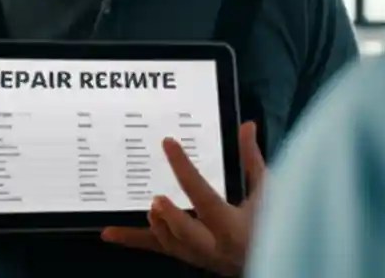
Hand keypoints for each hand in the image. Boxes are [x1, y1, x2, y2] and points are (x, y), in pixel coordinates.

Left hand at [101, 121, 265, 275]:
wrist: (276, 259)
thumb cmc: (273, 223)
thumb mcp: (268, 190)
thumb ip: (252, 158)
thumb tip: (247, 125)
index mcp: (233, 226)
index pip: (203, 195)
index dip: (184, 169)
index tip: (169, 144)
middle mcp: (214, 246)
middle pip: (186, 235)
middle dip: (171, 218)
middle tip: (157, 200)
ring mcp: (199, 256)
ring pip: (171, 245)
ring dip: (158, 226)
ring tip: (152, 208)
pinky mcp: (189, 258)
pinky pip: (157, 249)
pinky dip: (132, 239)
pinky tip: (108, 234)